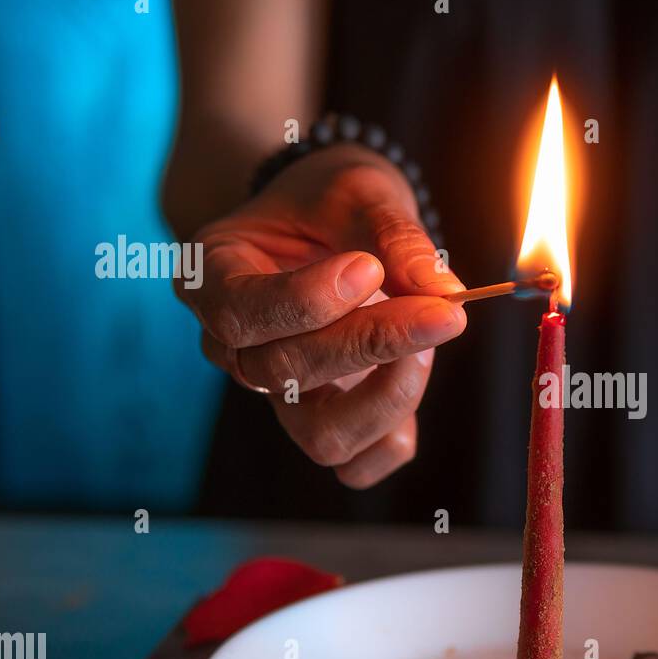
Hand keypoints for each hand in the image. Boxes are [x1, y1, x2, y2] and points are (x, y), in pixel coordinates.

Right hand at [176, 144, 466, 487]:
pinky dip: (396, 433)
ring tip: (430, 330)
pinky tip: (416, 370)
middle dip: (371, 343)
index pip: (240, 313)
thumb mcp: (360, 192)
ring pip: (321, 436)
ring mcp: (279, 395)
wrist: (330, 219)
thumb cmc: (331, 201)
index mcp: (212, 277)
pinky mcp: (326, 421)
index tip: (368, 268)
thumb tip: (445, 290)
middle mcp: (234, 348)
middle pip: (285, 374)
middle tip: (441, 308)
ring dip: (389, 395)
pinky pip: (357, 465)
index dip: (305, 301)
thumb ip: (395, 236)